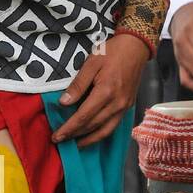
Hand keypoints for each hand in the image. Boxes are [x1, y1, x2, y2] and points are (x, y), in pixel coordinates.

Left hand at [51, 33, 149, 147]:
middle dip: (75, 135)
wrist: (135, 48)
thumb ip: (78, 85)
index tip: (57, 135)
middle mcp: (116, 103)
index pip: (83, 116)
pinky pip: (113, 126)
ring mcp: (124, 107)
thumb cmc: (111, 52)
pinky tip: (91, 136)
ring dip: (89, 140)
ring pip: (105, 130)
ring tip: (75, 144)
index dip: (69, 128)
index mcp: (106, 91)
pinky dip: (101, 134)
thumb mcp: (91, 63)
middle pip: (93, 126)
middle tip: (60, 141)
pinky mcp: (127, 107)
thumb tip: (64, 103)